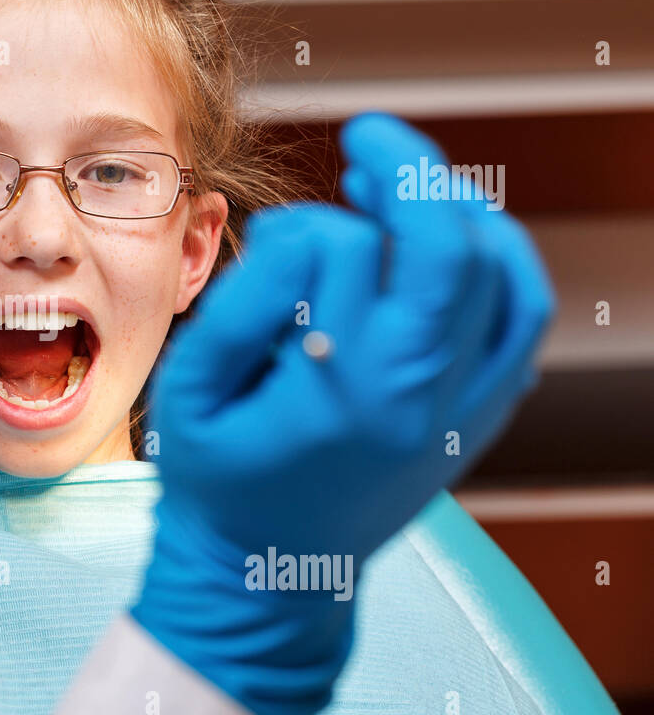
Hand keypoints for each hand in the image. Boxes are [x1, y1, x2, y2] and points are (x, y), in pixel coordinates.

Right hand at [131, 113, 555, 714]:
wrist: (267, 576)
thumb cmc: (218, 483)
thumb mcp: (192, 392)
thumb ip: (241, 302)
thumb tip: (300, 236)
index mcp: (344, 383)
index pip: (341, 248)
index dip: (300, 227)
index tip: (272, 243)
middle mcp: (423, 391)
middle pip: (451, 243)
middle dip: (409, 171)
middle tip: (367, 139)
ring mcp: (463, 405)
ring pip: (504, 274)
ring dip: (461, 212)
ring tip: (409, 188)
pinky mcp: (478, 415)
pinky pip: (522, 321)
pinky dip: (501, 266)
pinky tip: (456, 246)